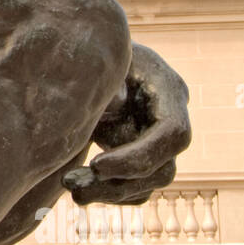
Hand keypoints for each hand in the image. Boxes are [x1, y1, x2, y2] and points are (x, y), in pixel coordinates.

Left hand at [63, 44, 190, 206]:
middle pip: (163, 168)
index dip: (139, 156)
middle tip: (71, 183)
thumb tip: (118, 104)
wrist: (81, 56)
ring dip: (109, 192)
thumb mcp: (95, 59)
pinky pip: (136, 189)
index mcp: (167, 87)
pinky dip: (109, 193)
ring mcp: (158, 139)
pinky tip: (79, 188)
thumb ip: (106, 83)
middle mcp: (170, 116)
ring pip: (149, 184)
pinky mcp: (143, 155)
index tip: (96, 165)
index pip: (172, 133)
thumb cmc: (87, 51)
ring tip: (71, 188)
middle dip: (118, 182)